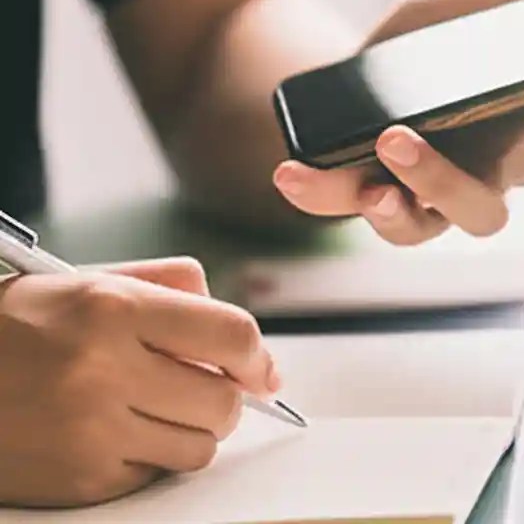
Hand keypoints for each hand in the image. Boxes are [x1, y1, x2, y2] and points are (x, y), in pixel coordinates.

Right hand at [0, 258, 276, 507]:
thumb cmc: (16, 326)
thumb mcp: (85, 281)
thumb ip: (169, 287)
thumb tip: (244, 340)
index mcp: (112, 308)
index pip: (231, 334)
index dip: (257, 357)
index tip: (261, 370)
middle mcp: (103, 370)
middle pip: (223, 401)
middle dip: (225, 397)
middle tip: (202, 389)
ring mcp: (90, 431)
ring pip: (200, 448)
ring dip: (192, 432)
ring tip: (158, 411)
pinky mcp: (79, 481)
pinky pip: (154, 476)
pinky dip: (147, 459)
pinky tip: (114, 434)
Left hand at [272, 0, 523, 245]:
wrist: (387, 53)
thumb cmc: (472, 32)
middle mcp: (487, 168)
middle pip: (488, 204)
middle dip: (451, 182)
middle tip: (410, 139)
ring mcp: (427, 186)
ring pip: (423, 227)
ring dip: (391, 207)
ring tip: (364, 169)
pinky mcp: (371, 184)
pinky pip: (351, 206)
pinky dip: (321, 196)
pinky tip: (291, 174)